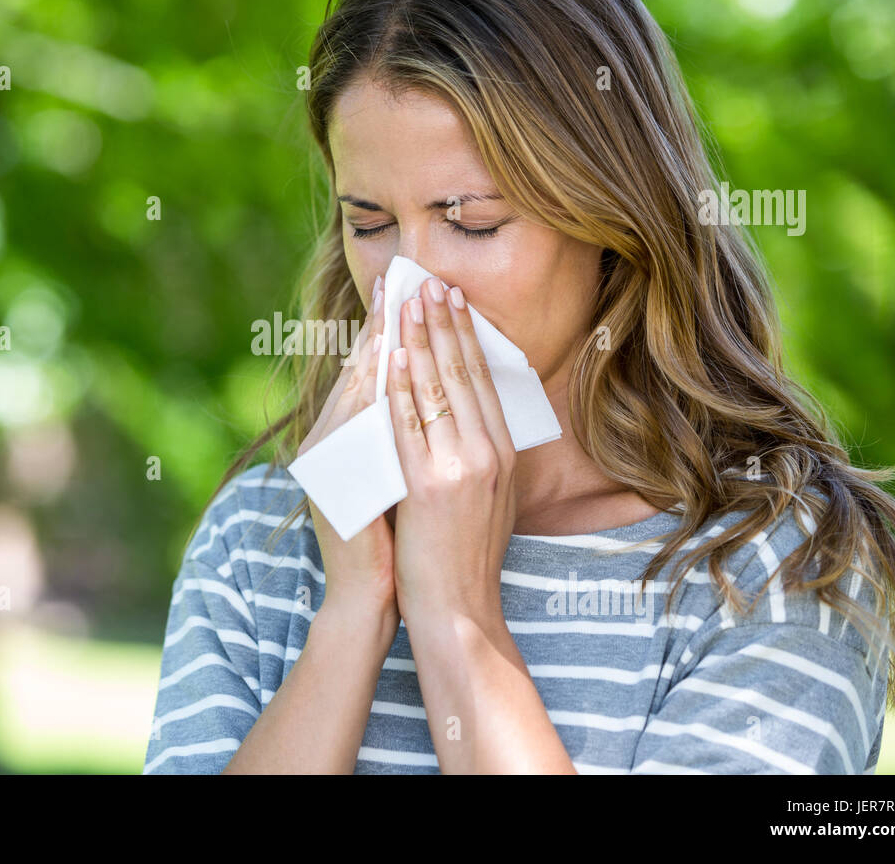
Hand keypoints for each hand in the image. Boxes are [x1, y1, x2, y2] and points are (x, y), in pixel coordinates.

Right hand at [298, 275, 397, 623]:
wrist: (372, 594)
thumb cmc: (391, 538)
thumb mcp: (395, 475)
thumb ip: (401, 434)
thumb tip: (428, 390)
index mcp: (342, 437)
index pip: (367, 371)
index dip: (386, 330)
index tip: (408, 291)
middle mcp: (327, 439)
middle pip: (358, 368)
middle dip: (385, 323)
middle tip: (408, 279)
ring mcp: (327, 456)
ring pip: (355, 386)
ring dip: (381, 343)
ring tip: (404, 304)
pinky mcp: (333, 476)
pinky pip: (355, 422)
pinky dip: (373, 389)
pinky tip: (389, 361)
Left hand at [385, 278, 516, 626]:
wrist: (458, 611)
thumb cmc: (467, 557)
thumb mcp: (492, 499)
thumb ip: (482, 455)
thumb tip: (470, 416)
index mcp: (504, 454)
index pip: (485, 381)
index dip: (467, 337)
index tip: (453, 301)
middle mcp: (488, 454)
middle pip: (464, 374)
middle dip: (445, 324)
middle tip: (430, 283)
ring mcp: (460, 468)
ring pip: (437, 389)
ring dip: (421, 340)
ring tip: (408, 302)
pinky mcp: (429, 485)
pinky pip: (409, 424)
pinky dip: (399, 386)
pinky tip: (390, 357)